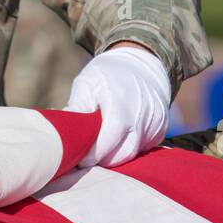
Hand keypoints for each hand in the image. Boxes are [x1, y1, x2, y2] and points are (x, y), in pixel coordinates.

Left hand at [64, 44, 170, 167]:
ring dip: (115, 154)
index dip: (94, 155)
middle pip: (122, 153)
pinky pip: (142, 147)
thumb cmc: (107, 74)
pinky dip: (128, 147)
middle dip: (103, 159)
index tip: (79, 160)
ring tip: (100, 147)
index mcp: (122, 104)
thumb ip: (77, 109)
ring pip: (133, 153)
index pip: (109, 141)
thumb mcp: (87, 84)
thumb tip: (62, 133)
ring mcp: (155, 123)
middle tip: (87, 155)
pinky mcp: (160, 129)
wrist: (141, 62)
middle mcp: (143, 116)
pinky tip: (117, 138)